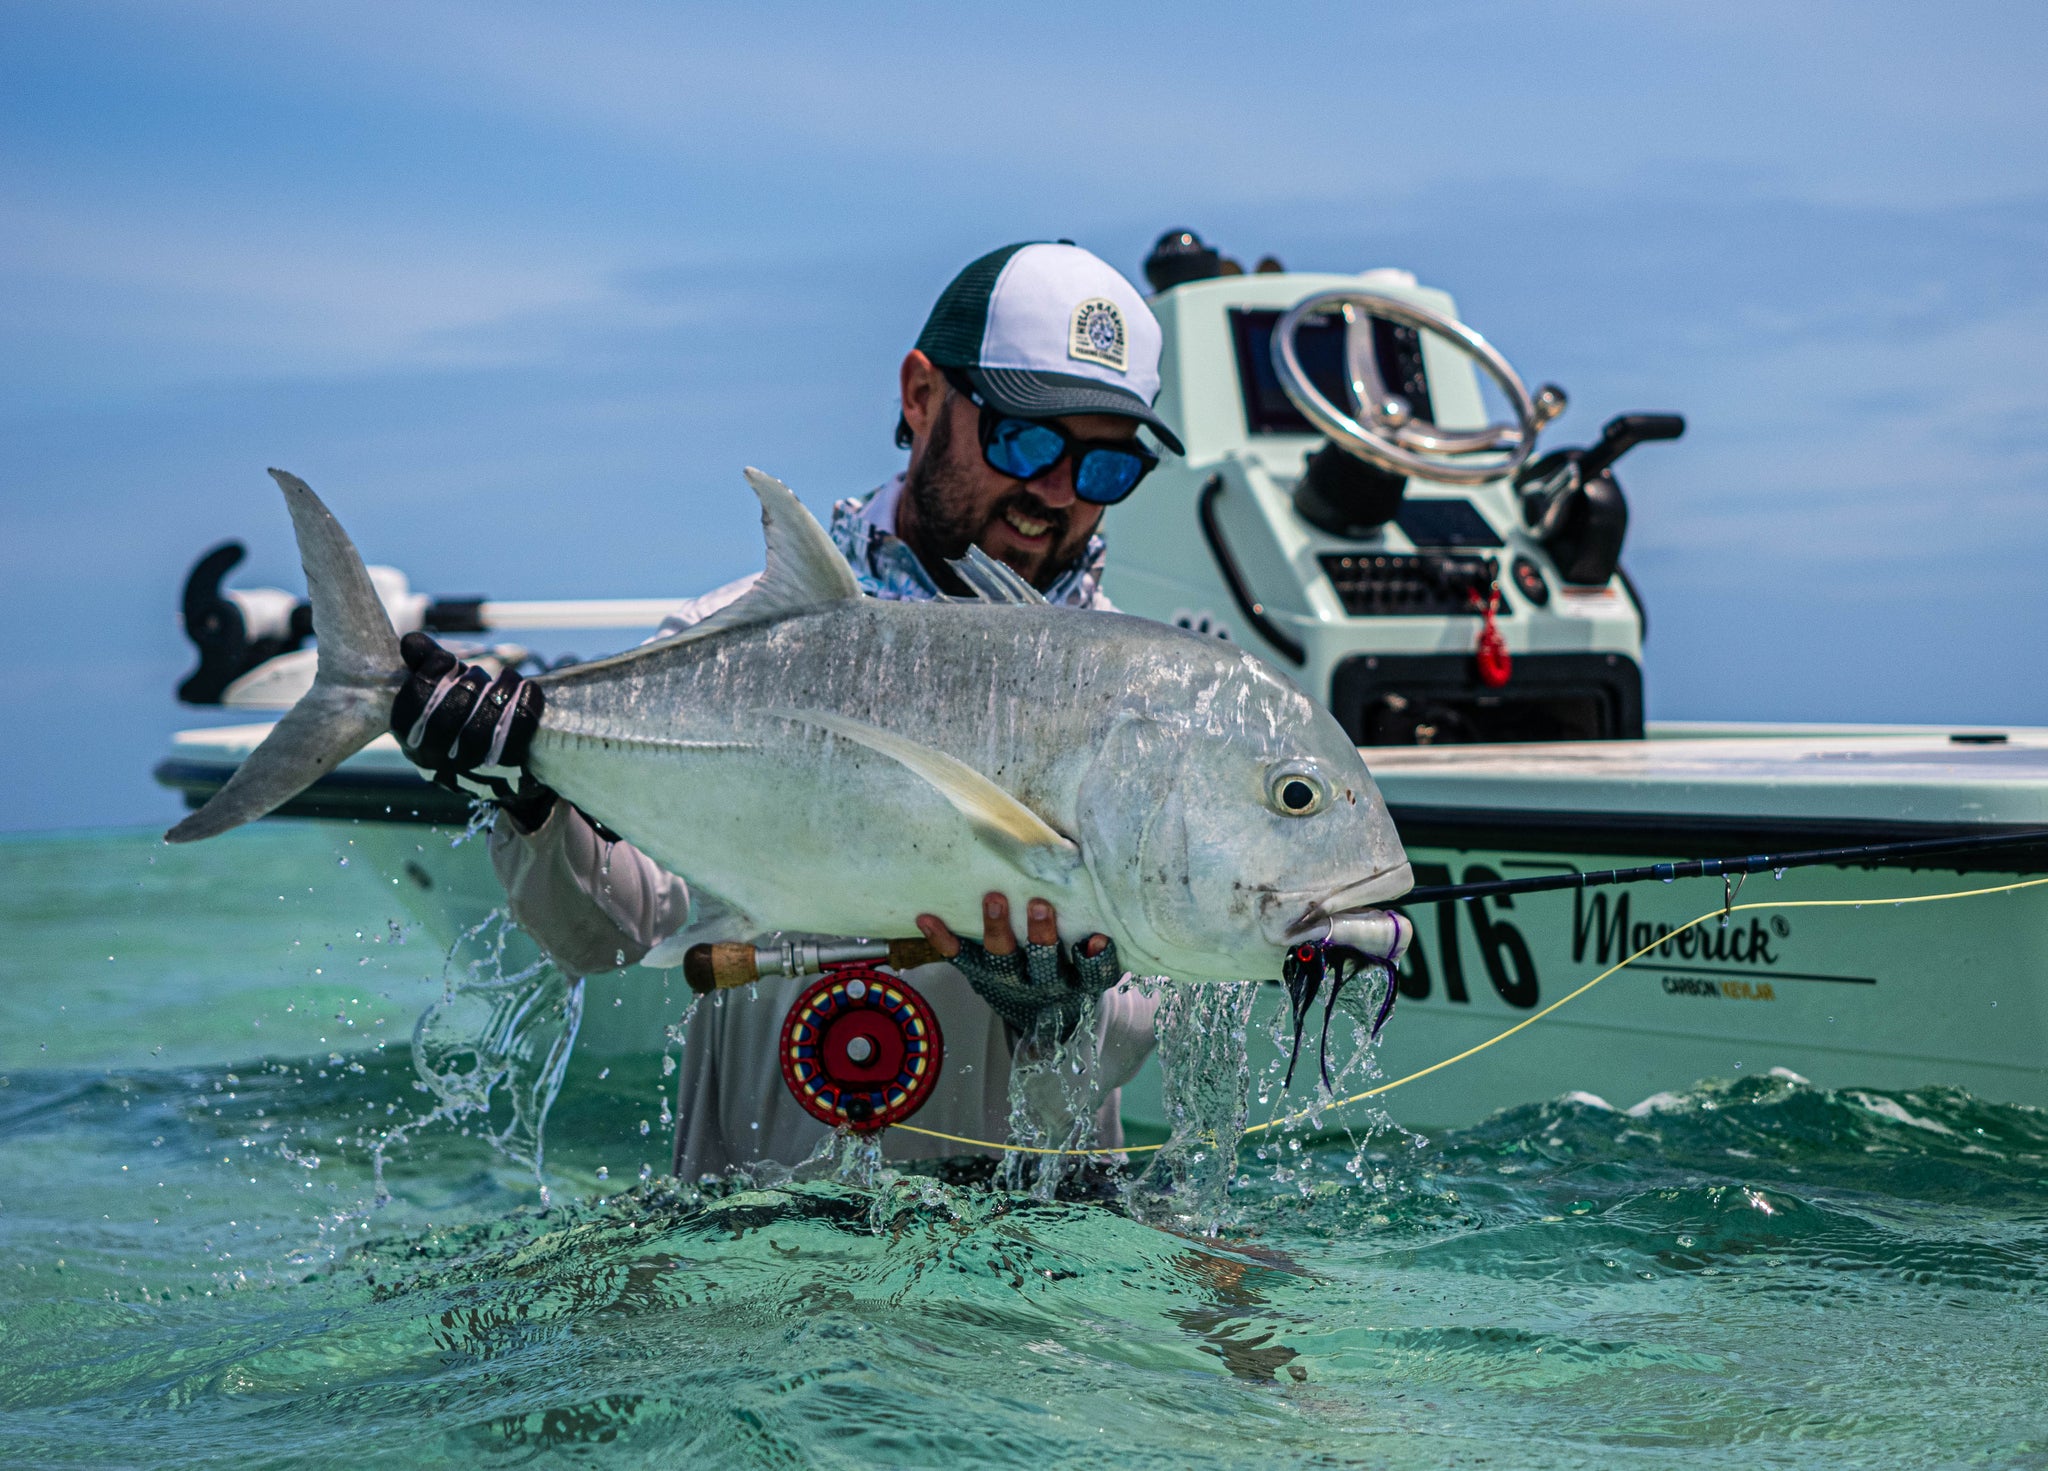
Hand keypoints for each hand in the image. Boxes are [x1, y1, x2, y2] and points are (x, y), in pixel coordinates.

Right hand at [390, 631, 554, 828]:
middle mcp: (434, 758)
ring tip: (506, 677)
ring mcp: (470, 768)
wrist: (501, 751)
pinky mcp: (506, 769)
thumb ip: (426, 662)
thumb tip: (412, 641)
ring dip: (496, 695)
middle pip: (445, 721)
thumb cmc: (464, 710)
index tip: (446, 660)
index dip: (428, 678)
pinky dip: (526, 706)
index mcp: (410, 735)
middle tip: (479, 674)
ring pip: (478, 733)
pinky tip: (528, 687)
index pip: (408, 709)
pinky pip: (516, 738)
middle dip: (466, 687)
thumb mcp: (443, 685)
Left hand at [916, 894, 1122, 1040]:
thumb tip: (1102, 919)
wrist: (1043, 1022)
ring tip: (994, 900)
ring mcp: (1009, 981)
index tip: (1096, 939)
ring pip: (1002, 960)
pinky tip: (927, 918)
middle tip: (1040, 905)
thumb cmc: (1072, 976)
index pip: (1092, 974)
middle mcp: (1043, 985)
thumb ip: (1098, 950)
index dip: (1095, 960)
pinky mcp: (980, 976)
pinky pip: (960, 959)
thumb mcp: (1091, 971)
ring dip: (997, 930)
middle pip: (1044, 964)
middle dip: (1041, 936)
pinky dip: (942, 939)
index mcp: (1076, 983)